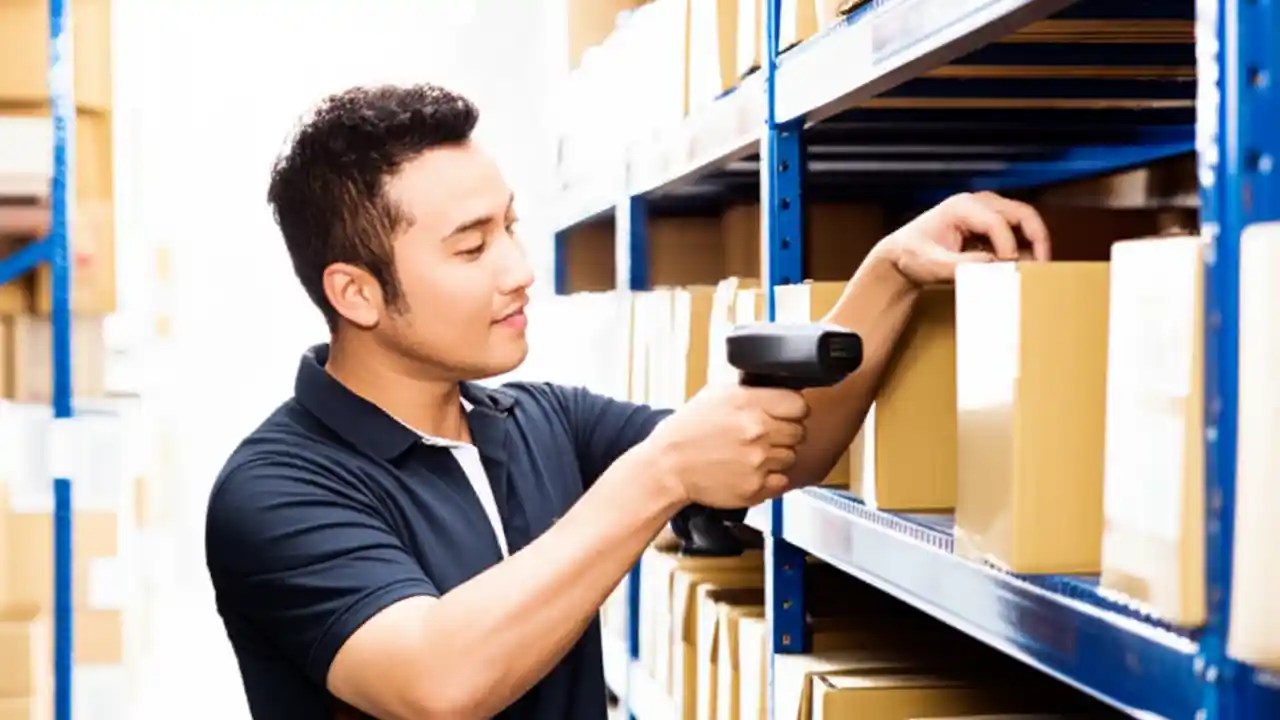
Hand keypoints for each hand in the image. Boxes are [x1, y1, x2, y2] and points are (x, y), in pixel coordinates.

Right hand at [641, 383, 808, 509]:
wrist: (668, 465)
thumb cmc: (688, 430)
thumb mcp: (715, 393)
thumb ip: (750, 387)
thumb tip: (776, 381)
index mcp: (749, 403)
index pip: (799, 405)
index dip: (792, 409)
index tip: (784, 413)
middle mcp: (757, 431)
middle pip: (799, 432)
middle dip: (784, 433)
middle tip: (762, 435)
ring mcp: (758, 461)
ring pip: (791, 457)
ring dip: (776, 456)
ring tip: (752, 453)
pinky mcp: (756, 487)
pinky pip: (781, 481)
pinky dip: (770, 478)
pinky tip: (751, 470)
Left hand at [875, 191, 1051, 286]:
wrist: (900, 255)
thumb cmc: (912, 256)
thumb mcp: (932, 264)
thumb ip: (960, 265)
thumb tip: (992, 265)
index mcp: (961, 207)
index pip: (997, 222)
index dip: (1008, 247)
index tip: (1009, 269)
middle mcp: (977, 203)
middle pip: (1020, 213)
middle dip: (1036, 237)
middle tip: (1044, 264)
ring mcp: (984, 211)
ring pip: (1022, 220)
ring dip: (1032, 241)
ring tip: (1037, 267)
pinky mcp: (987, 225)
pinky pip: (1014, 232)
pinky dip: (1022, 247)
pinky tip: (1021, 267)